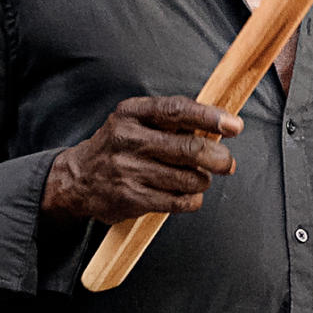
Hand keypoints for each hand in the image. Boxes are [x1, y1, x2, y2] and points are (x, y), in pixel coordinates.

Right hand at [44, 96, 240, 226]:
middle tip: (227, 162)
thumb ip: (170, 120)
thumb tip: (217, 127)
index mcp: (131, 114)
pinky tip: (189, 194)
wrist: (78, 179)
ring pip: (188, 178)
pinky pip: (178, 201)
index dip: (209, 117)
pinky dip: (192, 199)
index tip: (234, 125)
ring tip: (200, 178)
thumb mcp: (135, 121)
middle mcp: (129, 140)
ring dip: (203, 180)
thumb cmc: (117, 147)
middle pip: (188, 149)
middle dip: (218, 157)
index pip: (177, 110)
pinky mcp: (133, 198)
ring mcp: (130, 171)